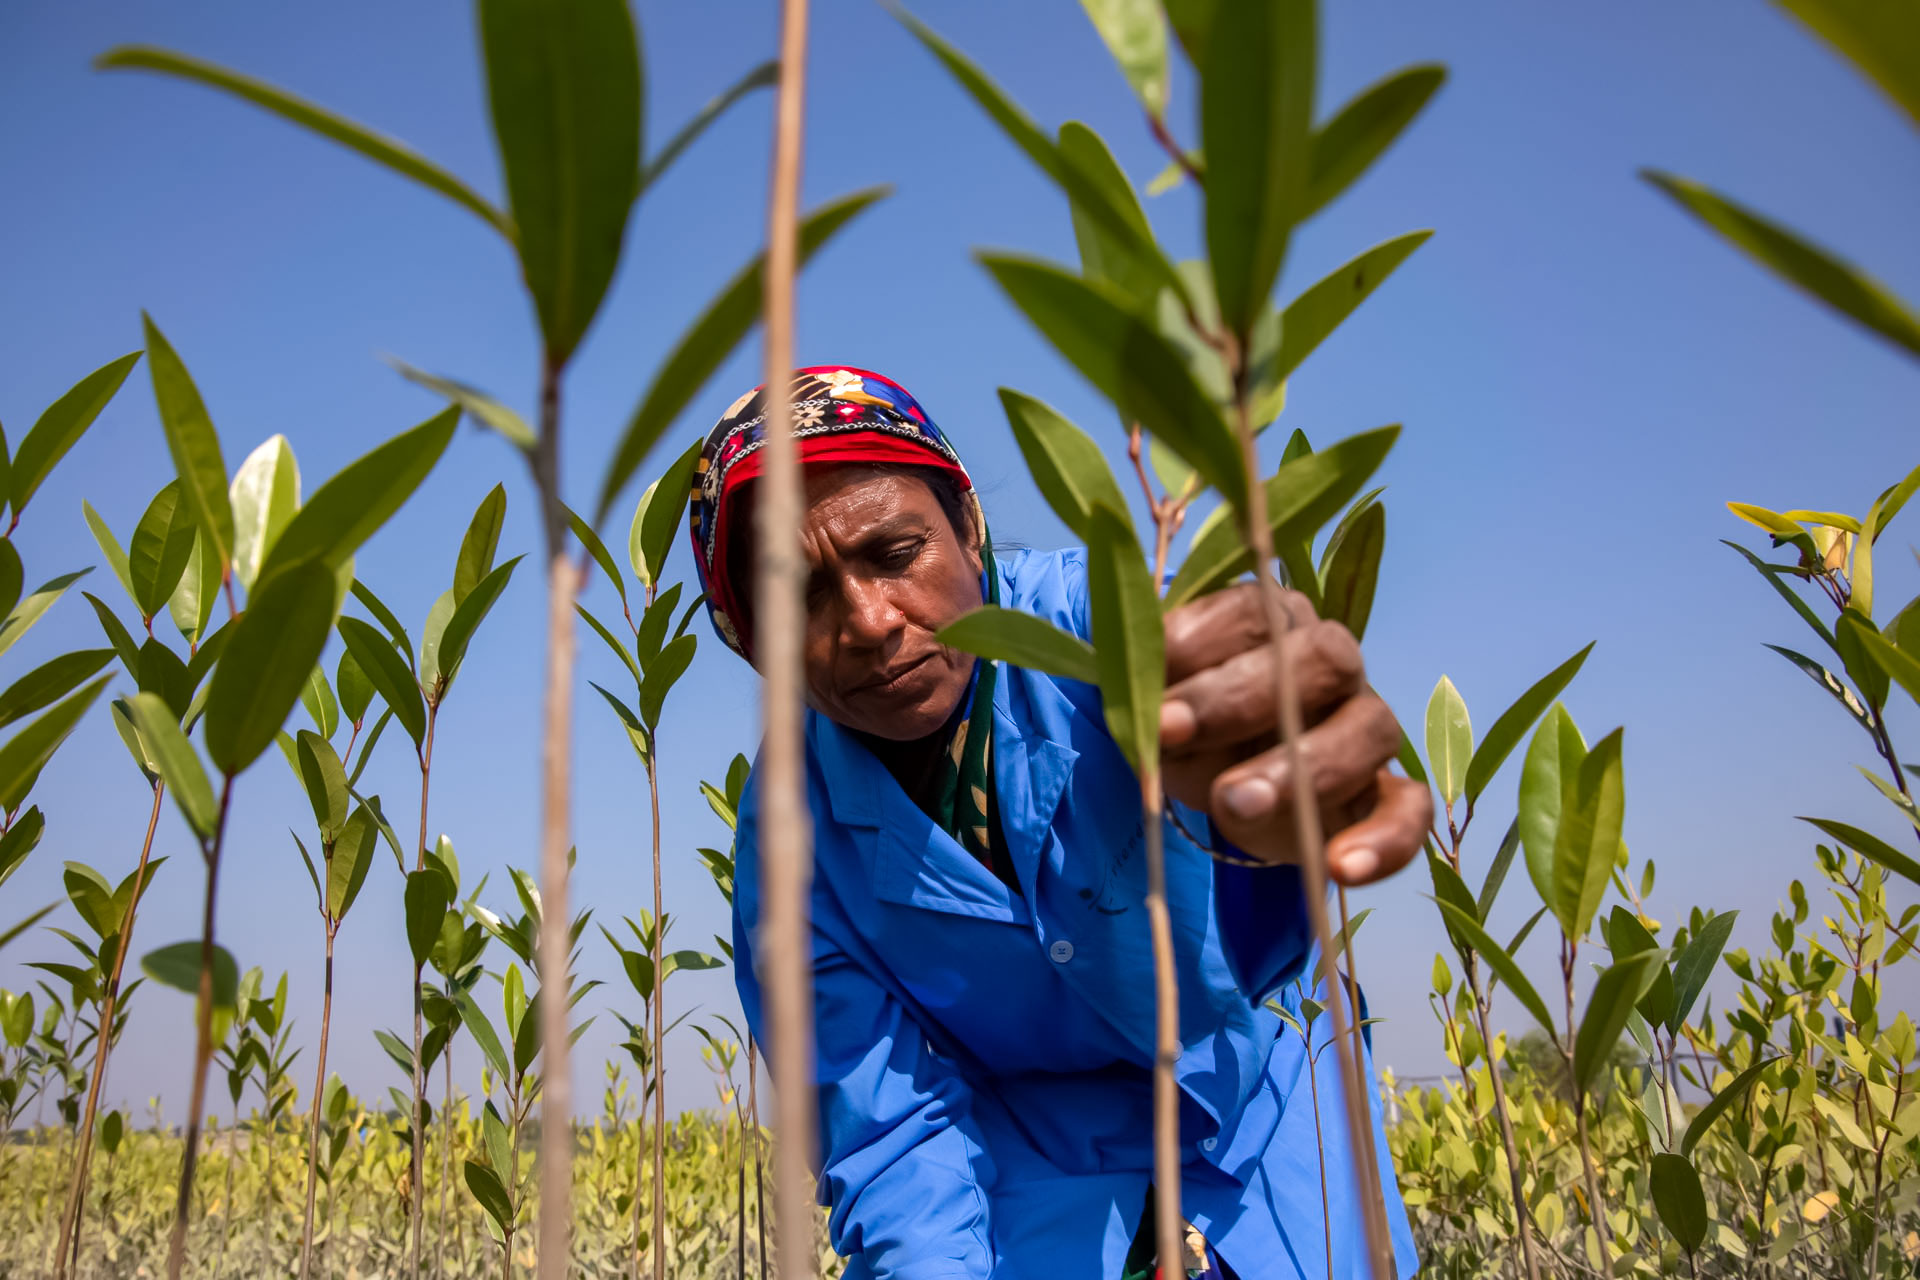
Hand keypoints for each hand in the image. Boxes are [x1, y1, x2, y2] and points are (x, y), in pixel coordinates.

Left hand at [1158, 583, 1429, 884]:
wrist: (1224, 789)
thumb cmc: (1191, 729)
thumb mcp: (1159, 711)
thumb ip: (1151, 696)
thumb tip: (1142, 696)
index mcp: (1271, 622)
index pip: (1253, 610)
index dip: (1199, 642)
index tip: (1146, 687)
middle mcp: (1332, 663)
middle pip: (1324, 656)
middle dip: (1241, 695)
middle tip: (1171, 733)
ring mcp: (1365, 726)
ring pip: (1370, 728)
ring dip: (1302, 767)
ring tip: (1232, 802)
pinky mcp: (1384, 794)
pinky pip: (1410, 809)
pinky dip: (1387, 840)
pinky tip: (1341, 868)